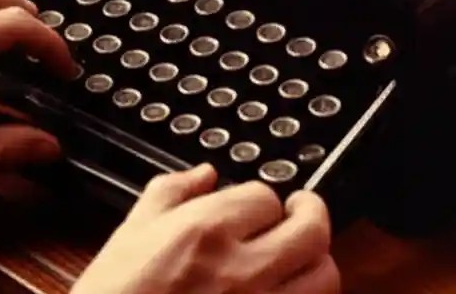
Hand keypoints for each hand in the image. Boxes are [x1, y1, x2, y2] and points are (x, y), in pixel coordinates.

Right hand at [73, 164, 339, 293]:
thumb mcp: (130, 234)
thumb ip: (172, 192)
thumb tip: (205, 173)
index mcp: (205, 232)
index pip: (266, 196)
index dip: (262, 199)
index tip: (257, 207)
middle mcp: (241, 270)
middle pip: (313, 230)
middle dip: (311, 215)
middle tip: (302, 213)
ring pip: (324, 277)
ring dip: (316, 262)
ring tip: (300, 258)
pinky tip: (286, 292)